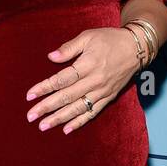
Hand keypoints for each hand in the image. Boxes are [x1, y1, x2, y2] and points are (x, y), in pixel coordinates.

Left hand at [25, 27, 141, 133]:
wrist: (137, 48)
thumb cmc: (110, 39)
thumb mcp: (88, 36)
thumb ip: (69, 47)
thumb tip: (51, 57)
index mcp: (88, 64)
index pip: (62, 79)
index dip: (44, 88)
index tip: (30, 96)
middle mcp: (95, 81)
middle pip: (67, 97)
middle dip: (47, 107)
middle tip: (30, 116)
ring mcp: (102, 91)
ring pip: (78, 108)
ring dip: (59, 118)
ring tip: (43, 126)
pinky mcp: (108, 97)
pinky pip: (92, 113)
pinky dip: (79, 122)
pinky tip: (66, 129)